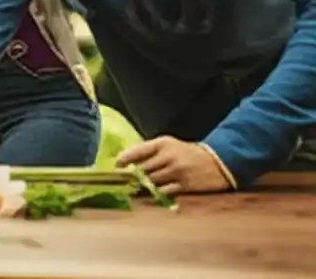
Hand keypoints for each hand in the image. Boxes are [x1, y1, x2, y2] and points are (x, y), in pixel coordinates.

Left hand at [116, 136, 232, 194]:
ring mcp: (177, 171)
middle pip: (142, 169)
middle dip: (135, 175)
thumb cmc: (186, 153)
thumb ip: (149, 151)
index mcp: (163, 143)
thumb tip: (125, 161)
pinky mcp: (185, 185)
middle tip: (129, 180)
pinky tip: (157, 192)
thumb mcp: (169, 145)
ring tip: (142, 186)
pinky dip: (157, 193)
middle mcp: (169, 156)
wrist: (218, 162)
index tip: (117, 166)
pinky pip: (163, 191)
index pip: (137, 151)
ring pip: (151, 181)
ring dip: (145, 185)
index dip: (124, 159)